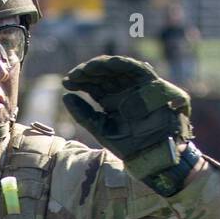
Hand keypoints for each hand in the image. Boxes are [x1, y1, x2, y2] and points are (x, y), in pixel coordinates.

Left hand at [60, 56, 193, 176]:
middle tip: (73, 76)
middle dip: (87, 73)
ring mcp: (136, 87)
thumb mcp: (101, 129)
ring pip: (116, 68)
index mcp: (112, 102)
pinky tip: (102, 65)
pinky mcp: (150, 84)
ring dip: (99, 66)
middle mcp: (123, 92)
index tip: (66, 83)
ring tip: (84, 70)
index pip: (94, 86)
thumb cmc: (129, 145)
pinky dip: (118, 64)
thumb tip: (65, 96)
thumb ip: (84, 114)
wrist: (154, 154)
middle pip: (103, 75)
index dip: (80, 82)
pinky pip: (134, 68)